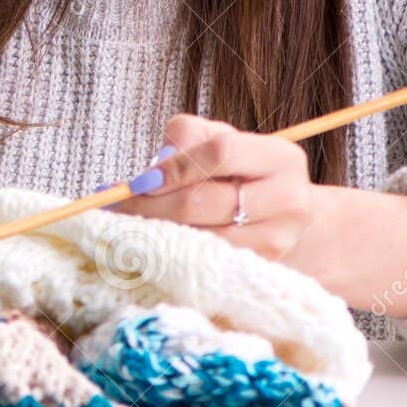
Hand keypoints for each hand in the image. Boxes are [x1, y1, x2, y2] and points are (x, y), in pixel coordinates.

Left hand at [111, 112, 318, 262]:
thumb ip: (185, 138)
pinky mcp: (261, 269)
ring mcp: (278, 239)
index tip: (140, 180)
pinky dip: (174, 251)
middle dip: (155, 204)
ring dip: (157, 232)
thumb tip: (151, 170)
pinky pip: (207, 261)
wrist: (278, 212)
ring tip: (127, 224)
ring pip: (203, 237)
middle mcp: (288, 199)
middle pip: (207, 201)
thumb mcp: (216, 138)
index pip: (221, 152)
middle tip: (118, 205)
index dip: (176, 166)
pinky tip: (152, 241)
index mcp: (280, 157)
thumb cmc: (238, 169)